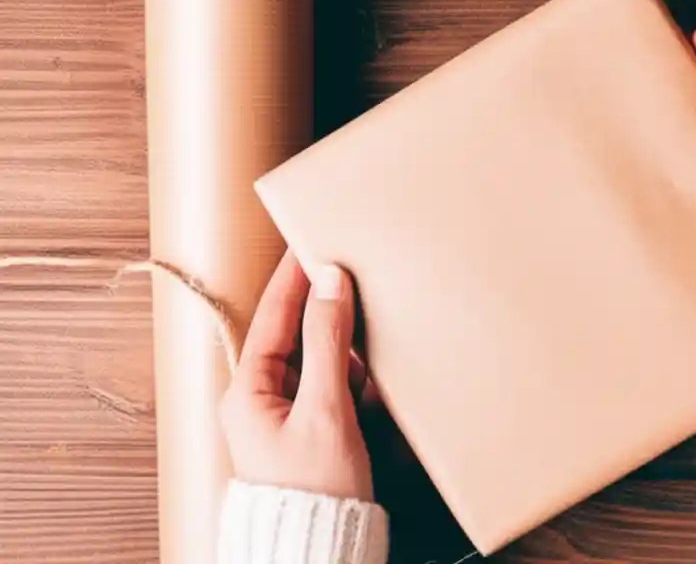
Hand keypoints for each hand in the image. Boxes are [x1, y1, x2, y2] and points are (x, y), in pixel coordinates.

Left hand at [220, 252, 373, 500]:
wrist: (321, 550)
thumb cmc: (316, 490)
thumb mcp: (326, 408)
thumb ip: (328, 341)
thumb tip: (330, 281)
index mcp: (247, 392)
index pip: (271, 316)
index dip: (294, 278)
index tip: (311, 240)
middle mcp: (259, 401)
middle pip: (294, 336)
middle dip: (325, 312)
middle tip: (352, 276)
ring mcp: (284, 418)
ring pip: (317, 361)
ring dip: (343, 350)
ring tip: (368, 334)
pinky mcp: (309, 434)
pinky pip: (330, 388)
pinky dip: (351, 378)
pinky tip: (370, 380)